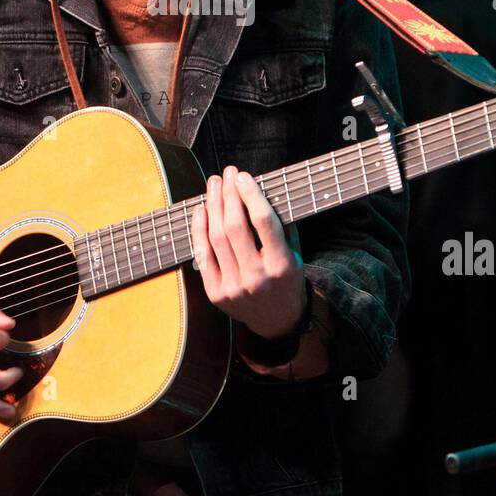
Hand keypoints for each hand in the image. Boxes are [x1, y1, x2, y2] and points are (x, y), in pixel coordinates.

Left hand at [190, 165, 306, 338]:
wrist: (276, 321)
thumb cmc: (286, 280)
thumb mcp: (296, 254)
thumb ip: (282, 226)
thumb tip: (260, 190)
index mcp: (281, 265)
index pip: (264, 222)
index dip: (251, 194)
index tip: (243, 176)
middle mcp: (257, 278)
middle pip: (235, 227)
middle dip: (229, 195)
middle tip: (227, 174)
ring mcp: (234, 287)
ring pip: (216, 238)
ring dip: (213, 206)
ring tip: (213, 186)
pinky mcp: (216, 294)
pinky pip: (202, 255)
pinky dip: (199, 230)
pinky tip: (201, 210)